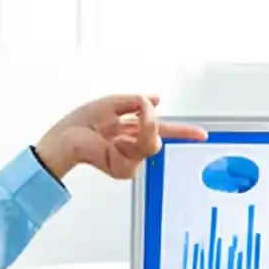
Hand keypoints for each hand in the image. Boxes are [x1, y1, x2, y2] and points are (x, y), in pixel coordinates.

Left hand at [34, 95, 206, 178]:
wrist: (66, 136)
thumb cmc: (81, 122)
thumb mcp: (114, 103)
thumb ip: (137, 102)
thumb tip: (156, 99)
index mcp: (133, 128)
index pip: (163, 129)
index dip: (183, 131)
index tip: (201, 134)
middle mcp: (133, 144)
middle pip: (159, 137)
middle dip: (154, 122)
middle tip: (144, 113)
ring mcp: (129, 158)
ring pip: (151, 145)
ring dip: (141, 130)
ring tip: (120, 129)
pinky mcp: (123, 169)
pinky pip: (137, 154)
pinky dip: (126, 144)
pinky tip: (112, 143)